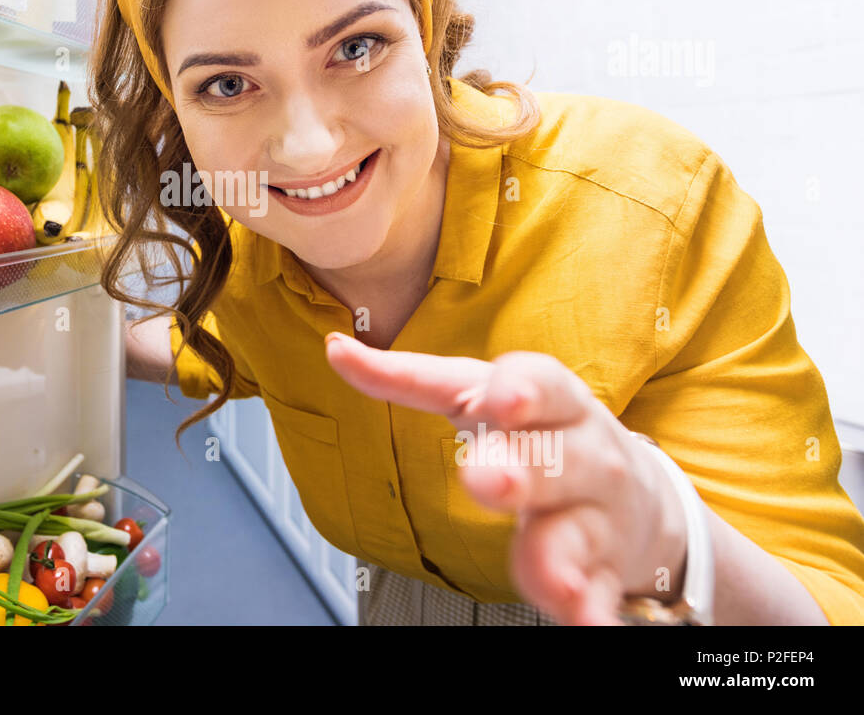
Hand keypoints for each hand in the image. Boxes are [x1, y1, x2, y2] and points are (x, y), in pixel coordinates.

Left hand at [323, 333, 687, 625]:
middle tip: (486, 482)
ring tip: (551, 579)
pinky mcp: (604, 569)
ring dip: (558, 554)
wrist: (637, 499)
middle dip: (519, 470)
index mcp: (552, 402)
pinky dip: (591, 611)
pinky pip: (598, 592)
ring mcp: (596, 514)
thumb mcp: (484, 396)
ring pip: (574, 531)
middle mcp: (583, 453)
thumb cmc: (542, 433)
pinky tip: (584, 623)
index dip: (522, 388)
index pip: (541, 383)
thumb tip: (335, 349)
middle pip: (552, 458)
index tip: (503, 399)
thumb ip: (412, 378)